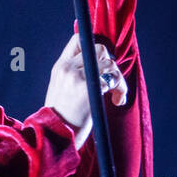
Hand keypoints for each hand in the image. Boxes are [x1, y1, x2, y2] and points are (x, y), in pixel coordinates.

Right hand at [45, 33, 128, 148]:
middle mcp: (68, 68)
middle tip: (111, 83)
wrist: (55, 136)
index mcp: (59, 67)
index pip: (78, 40)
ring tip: (116, 95)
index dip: (93, 48)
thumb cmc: (60, 119)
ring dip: (119, 79)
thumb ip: (71, 76)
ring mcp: (79, 77)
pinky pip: (115, 79)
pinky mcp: (90, 88)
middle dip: (110, 65)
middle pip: (100, 49)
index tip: (100, 64)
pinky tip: (117, 101)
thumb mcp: (58, 91)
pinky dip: (121, 90)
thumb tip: (94, 68)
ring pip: (110, 63)